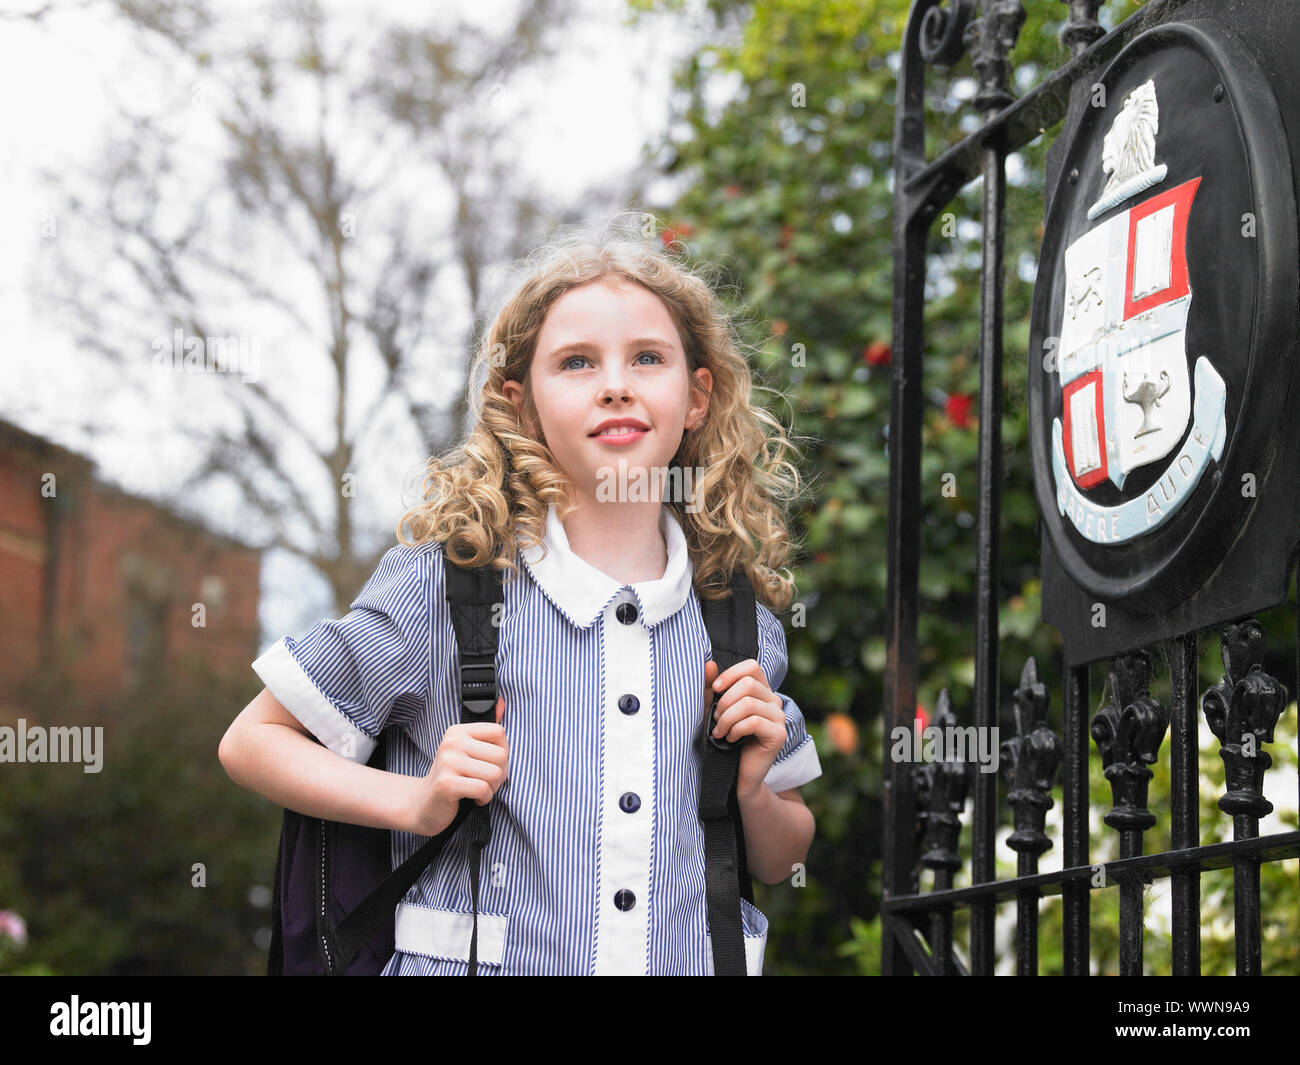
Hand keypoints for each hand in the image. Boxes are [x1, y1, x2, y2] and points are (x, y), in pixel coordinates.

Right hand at [406, 695, 507, 836]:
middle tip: (484, 780)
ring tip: (477, 789)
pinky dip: (484, 798)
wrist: (425, 804)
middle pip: (501, 755)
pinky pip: (483, 789)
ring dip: (492, 788)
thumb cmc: (453, 777)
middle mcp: (452, 742)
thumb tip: (502, 702)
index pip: (498, 732)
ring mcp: (447, 762)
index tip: (488, 763)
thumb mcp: (469, 751)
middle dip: (500, 774)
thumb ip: (487, 730)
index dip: (502, 752)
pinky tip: (473, 798)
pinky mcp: (446, 784)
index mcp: (458, 731)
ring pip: (494, 774)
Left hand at [704, 658, 787, 801]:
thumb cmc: (723, 739)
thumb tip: (709, 664)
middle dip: (725, 702)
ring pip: (748, 703)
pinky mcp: (779, 735)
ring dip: (727, 718)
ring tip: (720, 731)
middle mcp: (774, 701)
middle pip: (748, 684)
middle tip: (716, 719)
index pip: (751, 667)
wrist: (734, 775)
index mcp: (761, 691)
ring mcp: (780, 718)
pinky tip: (730, 738)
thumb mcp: (712, 710)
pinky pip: (753, 722)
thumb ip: (710, 687)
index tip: (715, 689)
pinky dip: (735, 729)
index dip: (730, 674)